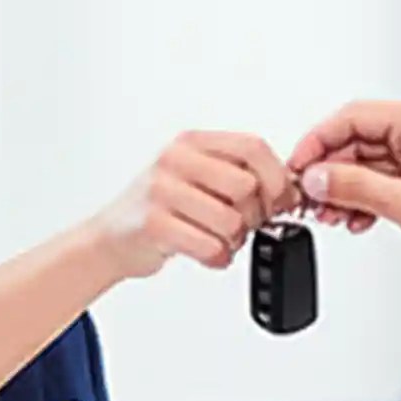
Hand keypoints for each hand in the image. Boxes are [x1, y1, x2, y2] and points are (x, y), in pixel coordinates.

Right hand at [91, 131, 301, 278]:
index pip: (253, 147)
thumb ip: (237, 174)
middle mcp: (175, 160)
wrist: (110, 239)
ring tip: (221, 240)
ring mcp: (162, 190)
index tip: (282, 201)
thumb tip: (289, 189)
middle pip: (247, 186)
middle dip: (256, 215)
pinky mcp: (154, 224)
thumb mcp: (196, 177)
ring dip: (235, 241)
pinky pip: (209, 245)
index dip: (277, 178)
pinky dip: (218, 257)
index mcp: (192, 142)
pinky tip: (208, 253)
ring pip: (231, 221)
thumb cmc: (160, 209)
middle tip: (246, 226)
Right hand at [288, 100, 400, 280]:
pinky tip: (358, 219)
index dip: (318, 141)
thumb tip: (318, 178)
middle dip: (331, 170)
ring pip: (371, 161)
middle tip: (311, 198)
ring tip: (332, 214)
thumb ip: (357, 188)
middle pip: (360, 138)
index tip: (299, 168)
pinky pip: (388, 179)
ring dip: (347, 188)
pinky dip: (368, 197)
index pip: (354, 116)